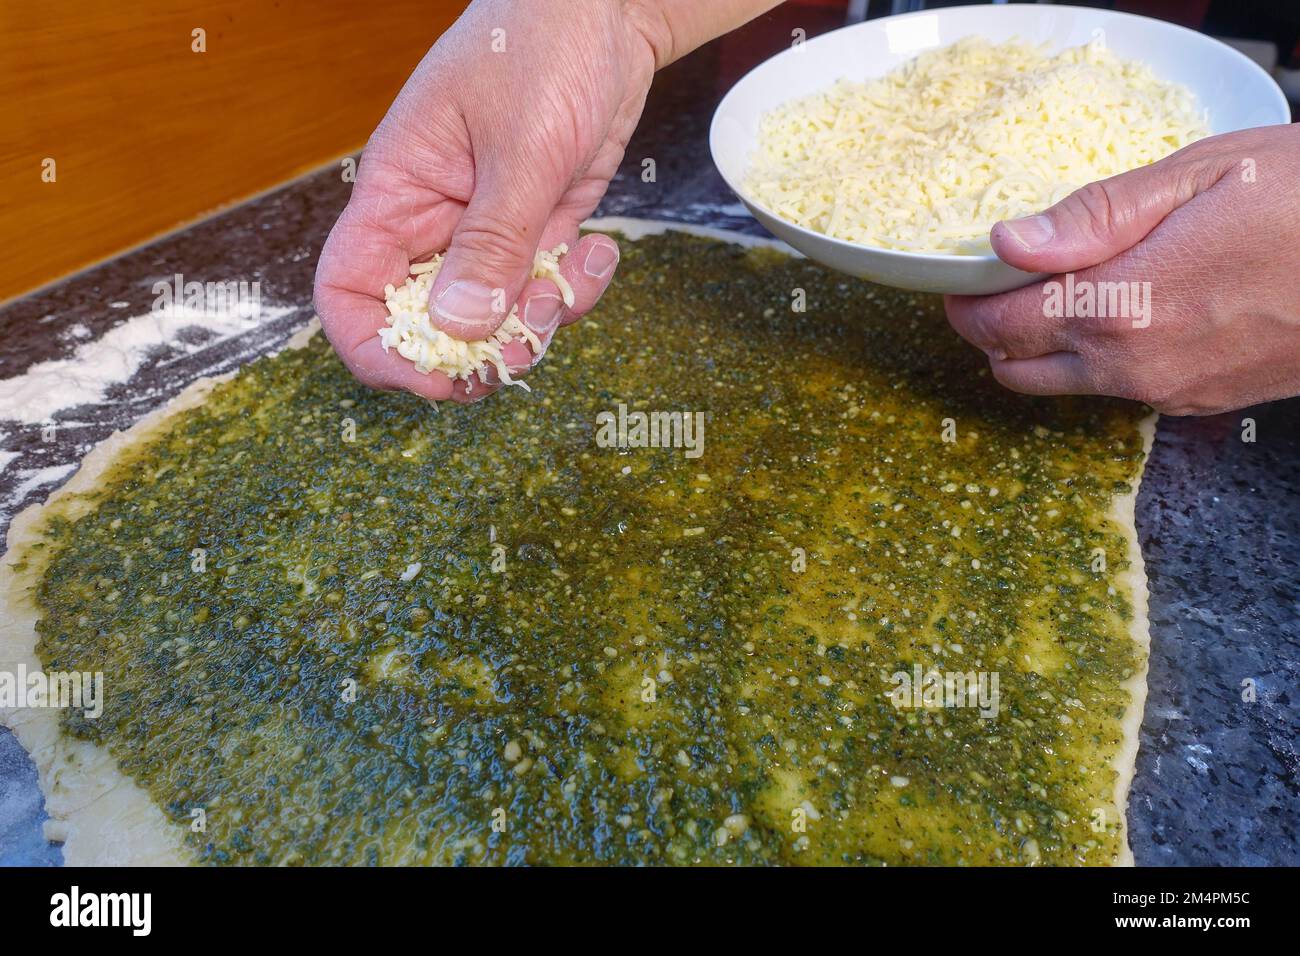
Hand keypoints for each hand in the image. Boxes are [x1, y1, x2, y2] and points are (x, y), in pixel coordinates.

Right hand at [314, 0, 660, 400]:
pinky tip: (599, 250)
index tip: (434, 374)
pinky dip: (573, 288)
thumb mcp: (520, 149)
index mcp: (397, 193)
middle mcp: (433, 221)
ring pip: (492, 316)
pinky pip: (541, 288)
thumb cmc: (543, 46)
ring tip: (576, 272)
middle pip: (426, 323)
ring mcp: (486, 229)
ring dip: (536, 321)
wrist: (605, 10)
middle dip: (476, 349)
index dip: (377, 347)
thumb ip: (492, 242)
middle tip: (528, 339)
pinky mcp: (536, 228)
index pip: (349, 291)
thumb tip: (456, 327)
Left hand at [945, 123, 1299, 415]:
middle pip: (1016, 368)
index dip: (966, 301)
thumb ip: (1095, 216)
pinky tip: (1122, 313)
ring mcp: (1167, 393)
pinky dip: (1094, 361)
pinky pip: (1117, 391)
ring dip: (1040, 349)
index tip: (962, 277)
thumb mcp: (1199, 177)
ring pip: (1063, 387)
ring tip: (1060, 292)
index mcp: (1119, 309)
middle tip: (1003, 284)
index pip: (997, 326)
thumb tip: (1009, 241)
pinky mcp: (1200, 401)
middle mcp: (1133, 367)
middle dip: (994, 329)